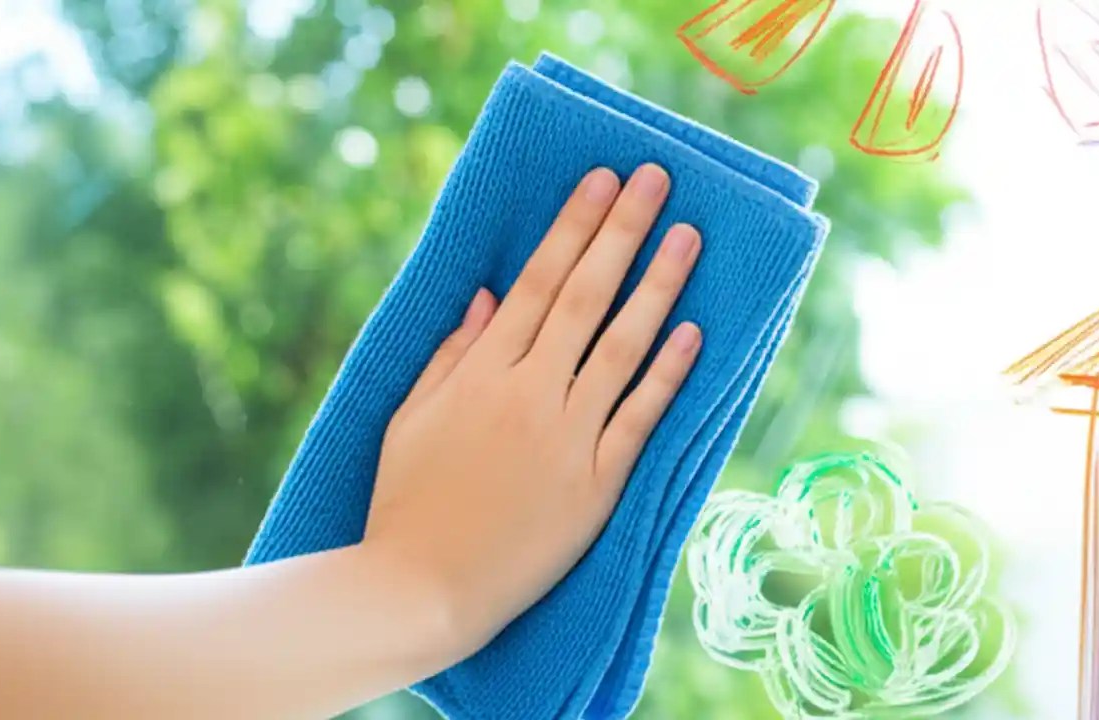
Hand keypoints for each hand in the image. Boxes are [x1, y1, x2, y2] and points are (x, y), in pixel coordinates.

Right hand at [363, 163, 701, 659]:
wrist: (422, 588)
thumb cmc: (405, 502)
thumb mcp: (409, 418)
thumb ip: (452, 354)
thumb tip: (491, 296)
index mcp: (481, 373)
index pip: (537, 282)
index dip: (573, 227)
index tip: (601, 182)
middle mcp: (528, 393)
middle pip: (584, 297)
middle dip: (621, 231)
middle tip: (656, 179)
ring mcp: (567, 437)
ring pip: (621, 346)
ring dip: (657, 286)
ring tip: (687, 237)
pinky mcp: (597, 484)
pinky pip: (640, 418)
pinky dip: (668, 374)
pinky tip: (693, 332)